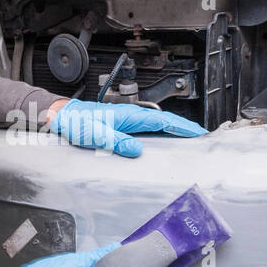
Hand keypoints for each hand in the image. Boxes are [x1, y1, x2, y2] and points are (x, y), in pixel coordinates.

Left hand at [46, 99, 206, 157]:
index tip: (198, 132)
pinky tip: (165, 140)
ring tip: (189, 138)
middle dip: (185, 128)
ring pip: (158, 124)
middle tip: (202, 137)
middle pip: (165, 121)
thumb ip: (117, 142)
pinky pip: (148, 128)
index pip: (163, 121)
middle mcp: (132, 115)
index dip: (182, 127)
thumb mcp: (96, 136)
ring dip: (175, 130)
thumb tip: (136, 150)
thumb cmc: (78, 124)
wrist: (64, 118)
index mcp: (130, 116)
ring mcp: (129, 119)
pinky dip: (162, 132)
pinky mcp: (123, 125)